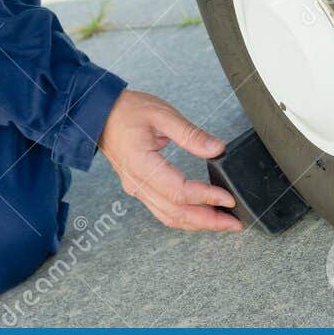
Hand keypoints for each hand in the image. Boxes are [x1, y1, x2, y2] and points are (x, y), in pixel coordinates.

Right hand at [98, 88, 241, 232]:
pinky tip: (200, 214)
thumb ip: (191, 134)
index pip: (179, 192)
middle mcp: (138, 184)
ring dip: (197, 223)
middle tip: (234, 223)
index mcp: (142, 166)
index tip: (229, 198)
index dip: (206, 197)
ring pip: (170, 217)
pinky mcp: (140, 188)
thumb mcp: (162, 114)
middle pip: (176, 213)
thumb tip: (217, 149)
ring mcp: (137, 189)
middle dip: (208, 221)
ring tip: (223, 222)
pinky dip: (184, 217)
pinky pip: (163, 211)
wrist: (99, 113)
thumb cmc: (127, 111)